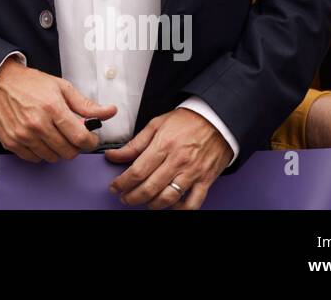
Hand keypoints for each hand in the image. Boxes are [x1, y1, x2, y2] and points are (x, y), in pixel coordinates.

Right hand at [0, 59, 115, 161]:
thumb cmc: (30, 83)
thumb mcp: (61, 87)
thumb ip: (86, 104)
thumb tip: (110, 111)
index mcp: (52, 108)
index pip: (80, 138)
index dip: (90, 142)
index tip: (90, 138)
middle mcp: (37, 124)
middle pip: (68, 152)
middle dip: (75, 146)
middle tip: (72, 135)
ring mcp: (23, 135)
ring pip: (52, 158)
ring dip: (58, 150)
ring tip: (54, 135)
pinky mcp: (11, 142)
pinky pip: (34, 159)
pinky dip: (41, 152)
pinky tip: (40, 139)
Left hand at [105, 108, 231, 209]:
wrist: (217, 119)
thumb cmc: (186, 121)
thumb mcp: (156, 125)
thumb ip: (134, 144)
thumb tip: (113, 155)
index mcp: (163, 145)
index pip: (137, 171)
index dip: (122, 183)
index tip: (114, 187)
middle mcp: (177, 161)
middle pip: (150, 187)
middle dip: (132, 197)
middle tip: (124, 198)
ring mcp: (192, 172)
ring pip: (168, 198)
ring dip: (152, 205)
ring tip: (144, 203)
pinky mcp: (205, 180)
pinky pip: (193, 203)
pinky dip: (180, 210)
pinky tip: (170, 206)